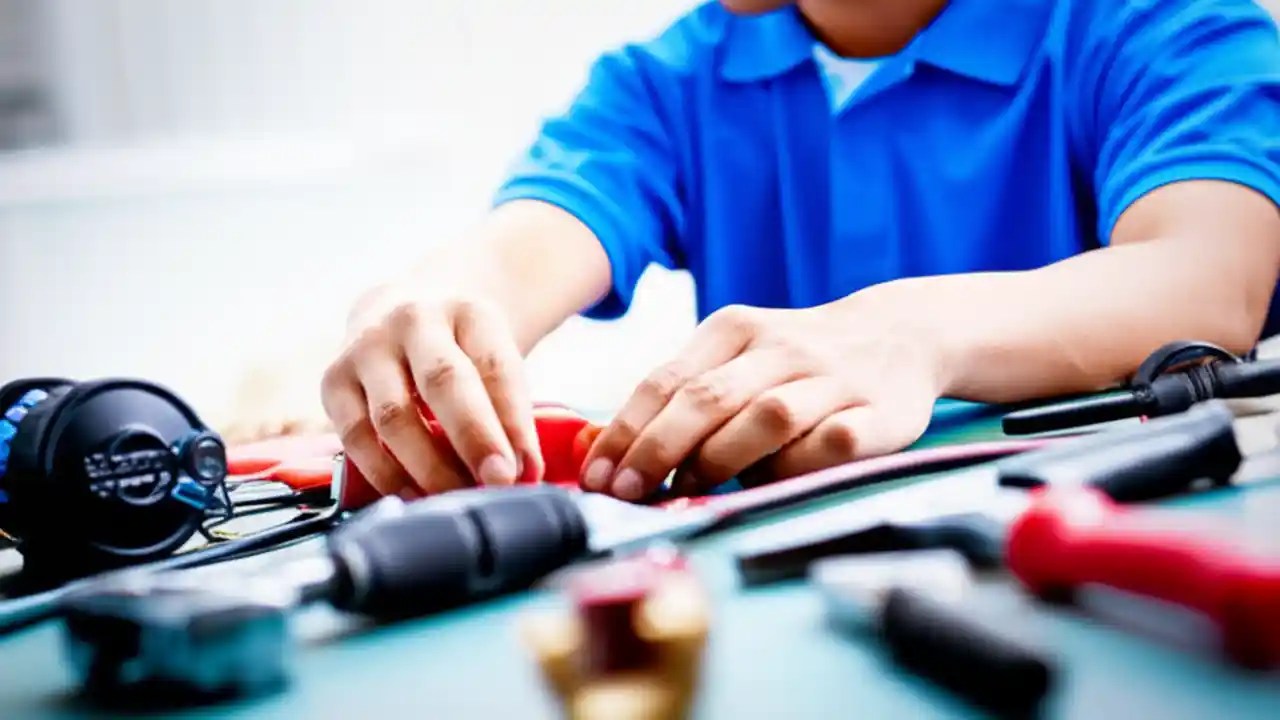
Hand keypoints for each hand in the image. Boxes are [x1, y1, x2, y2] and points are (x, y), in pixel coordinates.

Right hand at [320, 283, 542, 498]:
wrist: (403, 308)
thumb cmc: (460, 347)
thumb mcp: (493, 357)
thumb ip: (508, 408)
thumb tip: (521, 475)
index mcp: (468, 311)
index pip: (496, 366)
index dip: (513, 423)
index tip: (526, 470)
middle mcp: (412, 320)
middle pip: (443, 381)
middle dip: (473, 438)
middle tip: (497, 483)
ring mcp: (367, 347)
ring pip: (394, 416)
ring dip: (429, 468)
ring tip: (457, 498)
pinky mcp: (333, 379)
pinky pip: (355, 436)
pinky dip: (384, 473)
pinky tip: (412, 494)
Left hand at [579, 299, 946, 499]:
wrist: (900, 333)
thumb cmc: (795, 363)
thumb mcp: (733, 360)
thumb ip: (676, 399)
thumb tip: (599, 452)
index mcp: (735, 329)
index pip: (667, 380)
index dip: (626, 432)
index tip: (598, 476)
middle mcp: (781, 347)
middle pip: (708, 398)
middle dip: (657, 450)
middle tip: (627, 493)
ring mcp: (831, 378)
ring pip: (767, 416)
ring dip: (721, 459)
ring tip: (691, 487)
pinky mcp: (877, 411)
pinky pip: (828, 443)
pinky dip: (794, 468)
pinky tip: (769, 484)